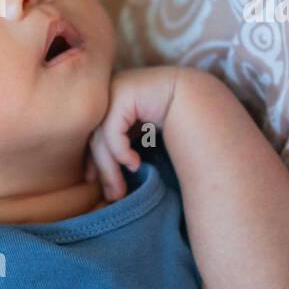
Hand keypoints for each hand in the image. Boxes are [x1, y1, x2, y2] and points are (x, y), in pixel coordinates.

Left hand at [89, 66, 179, 201]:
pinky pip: (112, 131)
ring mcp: (113, 92)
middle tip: (112, 196)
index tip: (95, 183)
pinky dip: (121, 152)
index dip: (93, 161)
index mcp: (110, 102)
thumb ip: (122, 145)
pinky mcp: (122, 95)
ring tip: (120, 190)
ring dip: (111, 168)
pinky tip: (134, 165)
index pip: (93, 137)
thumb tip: (96, 177)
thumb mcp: (141, 133)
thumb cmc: (173, 117)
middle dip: (104, 170)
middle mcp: (108, 95)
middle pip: (95, 139)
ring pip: (101, 137)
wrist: (195, 95)